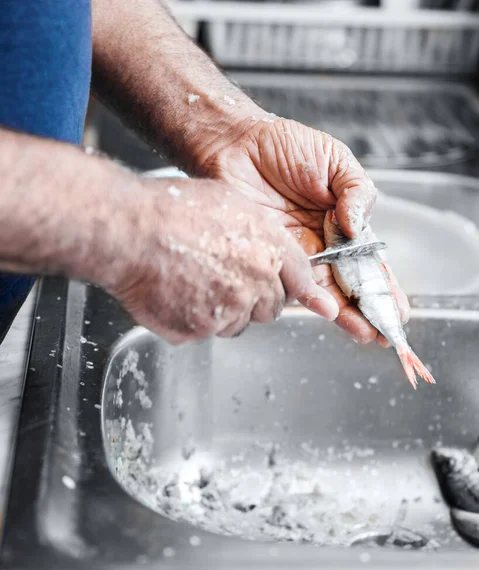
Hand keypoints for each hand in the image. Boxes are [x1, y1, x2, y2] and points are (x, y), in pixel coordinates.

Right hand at [106, 178, 323, 343]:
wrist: (130, 231)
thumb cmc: (170, 210)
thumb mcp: (228, 202)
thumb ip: (259, 231)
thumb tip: (267, 248)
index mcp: (267, 248)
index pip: (300, 278)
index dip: (303, 289)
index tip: (317, 302)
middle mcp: (254, 282)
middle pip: (271, 307)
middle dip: (255, 299)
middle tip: (226, 281)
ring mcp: (228, 310)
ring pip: (238, 323)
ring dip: (224, 311)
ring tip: (195, 284)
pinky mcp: (200, 330)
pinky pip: (206, 332)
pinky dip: (194, 320)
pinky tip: (178, 295)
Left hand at [200, 116, 409, 345]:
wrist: (235, 144)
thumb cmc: (283, 146)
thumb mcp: (334, 160)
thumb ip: (356, 192)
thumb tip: (357, 225)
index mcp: (341, 223)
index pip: (367, 261)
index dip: (384, 285)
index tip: (398, 310)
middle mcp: (320, 244)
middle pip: (349, 284)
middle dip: (370, 310)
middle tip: (385, 333)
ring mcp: (294, 253)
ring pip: (325, 290)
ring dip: (346, 313)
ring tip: (365, 331)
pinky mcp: (269, 257)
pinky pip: (292, 281)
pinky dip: (311, 297)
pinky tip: (329, 310)